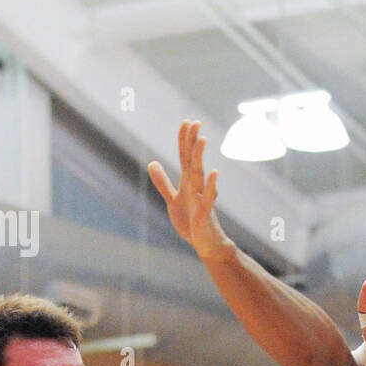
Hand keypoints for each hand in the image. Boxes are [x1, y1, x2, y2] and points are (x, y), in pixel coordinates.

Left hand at [148, 120, 235, 261]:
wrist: (206, 244)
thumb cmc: (191, 222)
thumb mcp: (173, 199)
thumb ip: (162, 182)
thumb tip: (152, 163)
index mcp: (187, 183)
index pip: (185, 157)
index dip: (184, 140)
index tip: (186, 122)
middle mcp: (196, 186)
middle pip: (193, 160)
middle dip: (193, 141)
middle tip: (195, 122)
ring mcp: (201, 197)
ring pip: (200, 174)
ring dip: (201, 157)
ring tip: (202, 139)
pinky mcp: (205, 211)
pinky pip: (209, 196)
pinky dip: (211, 185)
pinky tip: (213, 173)